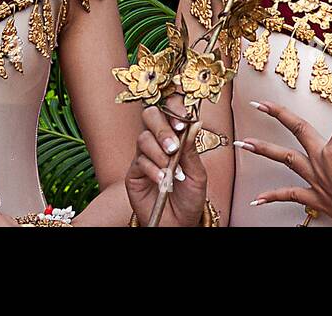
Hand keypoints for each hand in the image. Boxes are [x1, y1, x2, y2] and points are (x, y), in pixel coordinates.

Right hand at [125, 104, 208, 226]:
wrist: (180, 222)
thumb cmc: (190, 197)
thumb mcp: (197, 173)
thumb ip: (192, 149)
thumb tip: (195, 122)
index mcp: (175, 137)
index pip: (170, 111)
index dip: (174, 109)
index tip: (183, 120)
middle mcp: (158, 143)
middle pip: (150, 116)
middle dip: (162, 127)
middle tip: (173, 145)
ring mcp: (144, 157)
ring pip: (143, 138)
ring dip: (159, 152)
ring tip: (171, 169)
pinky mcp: (134, 173)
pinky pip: (139, 162)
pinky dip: (153, 170)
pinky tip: (163, 181)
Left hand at [242, 86, 331, 226]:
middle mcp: (321, 160)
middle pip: (298, 130)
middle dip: (277, 114)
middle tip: (261, 104)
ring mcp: (316, 179)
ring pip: (285, 159)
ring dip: (263, 149)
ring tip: (244, 143)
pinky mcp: (316, 198)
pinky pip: (290, 195)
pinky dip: (272, 197)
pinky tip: (257, 199)